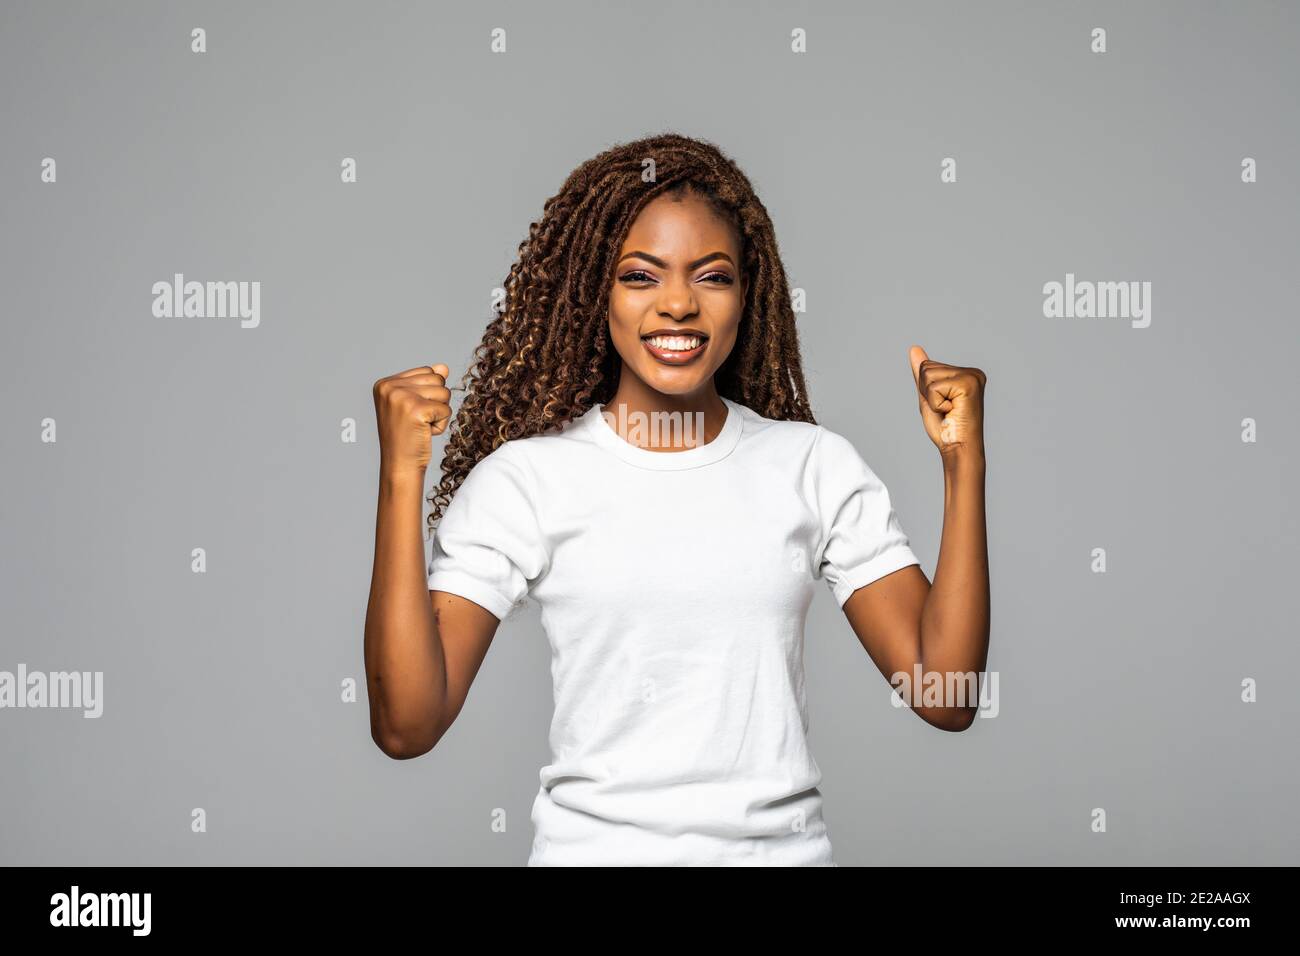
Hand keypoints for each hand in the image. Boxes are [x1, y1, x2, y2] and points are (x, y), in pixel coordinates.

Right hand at [372, 363, 452, 472]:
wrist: (400, 465)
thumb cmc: (407, 437)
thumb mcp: (414, 405)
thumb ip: (426, 383)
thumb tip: (443, 367)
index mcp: (385, 383)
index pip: (426, 371)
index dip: (428, 394)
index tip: (411, 413)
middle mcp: (390, 387)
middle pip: (437, 379)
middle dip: (436, 402)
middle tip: (418, 421)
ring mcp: (401, 397)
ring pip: (444, 392)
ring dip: (439, 413)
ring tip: (421, 427)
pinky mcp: (416, 409)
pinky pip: (446, 409)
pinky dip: (441, 424)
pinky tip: (425, 433)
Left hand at [908, 345, 985, 459]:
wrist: (958, 448)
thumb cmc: (945, 427)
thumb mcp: (928, 396)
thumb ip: (922, 374)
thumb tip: (914, 349)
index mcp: (966, 373)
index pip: (927, 366)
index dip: (926, 390)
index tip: (943, 405)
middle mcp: (972, 372)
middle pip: (927, 368)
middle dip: (928, 393)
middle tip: (945, 410)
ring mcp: (972, 376)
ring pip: (928, 375)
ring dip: (932, 398)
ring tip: (949, 411)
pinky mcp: (968, 384)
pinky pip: (934, 387)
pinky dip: (936, 403)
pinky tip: (951, 412)